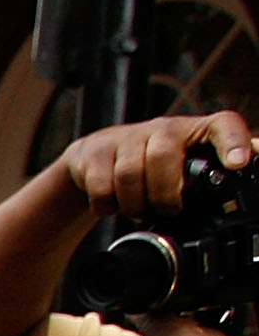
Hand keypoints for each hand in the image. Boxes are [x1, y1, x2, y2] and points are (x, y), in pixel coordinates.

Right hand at [63, 108, 252, 220]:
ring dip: (135, 203)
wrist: (94, 161)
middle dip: (163, 193)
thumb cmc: (151, 168)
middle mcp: (164, 128)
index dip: (232, 142)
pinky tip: (113, 205)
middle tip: (166, 209)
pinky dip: (107, 205)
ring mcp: (127, 136)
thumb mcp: (187, 168)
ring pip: (130, 173)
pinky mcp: (95, 150)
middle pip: (163, 155)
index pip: (222, 126)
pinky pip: (101, 184)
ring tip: (139, 209)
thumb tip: (258, 159)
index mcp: (196, 132)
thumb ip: (217, 168)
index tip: (238, 164)